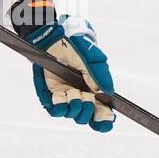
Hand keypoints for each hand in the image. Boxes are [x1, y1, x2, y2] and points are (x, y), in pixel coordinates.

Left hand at [16, 0, 113, 131]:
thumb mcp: (92, 59)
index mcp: (93, 89)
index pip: (101, 111)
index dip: (105, 120)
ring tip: (75, 93)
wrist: (52, 38)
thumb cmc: (74, 46)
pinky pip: (56, 110)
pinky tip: (64, 97)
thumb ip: (101, 75)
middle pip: (87, 118)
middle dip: (90, 113)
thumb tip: (109, 93)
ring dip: (76, 108)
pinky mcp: (50, 94)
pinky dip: (61, 107)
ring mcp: (65, 96)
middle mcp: (80, 95)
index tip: (109, 119)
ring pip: (73, 115)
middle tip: (88, 99)